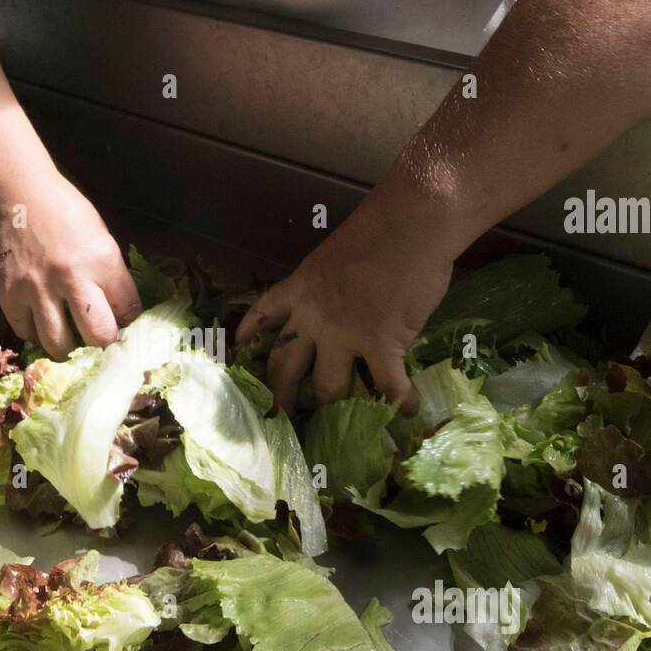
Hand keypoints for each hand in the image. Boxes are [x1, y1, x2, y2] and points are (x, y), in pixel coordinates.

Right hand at [0, 171, 140, 356]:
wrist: (16, 196)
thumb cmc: (64, 212)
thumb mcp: (100, 237)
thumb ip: (111, 276)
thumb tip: (122, 313)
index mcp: (102, 260)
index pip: (128, 309)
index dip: (129, 321)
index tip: (123, 322)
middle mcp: (71, 279)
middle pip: (98, 336)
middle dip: (103, 344)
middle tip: (99, 340)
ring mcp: (38, 290)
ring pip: (59, 345)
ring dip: (69, 348)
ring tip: (71, 340)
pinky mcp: (10, 296)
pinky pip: (26, 333)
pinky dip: (37, 334)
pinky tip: (43, 325)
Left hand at [236, 199, 454, 412]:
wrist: (410, 225)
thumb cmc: (379, 228)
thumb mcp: (336, 253)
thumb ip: (332, 283)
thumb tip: (348, 299)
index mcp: (302, 288)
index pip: (265, 313)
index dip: (250, 332)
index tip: (241, 349)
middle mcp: (314, 318)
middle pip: (285, 365)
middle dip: (281, 394)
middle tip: (279, 416)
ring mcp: (345, 335)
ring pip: (328, 385)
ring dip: (336, 406)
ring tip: (343, 424)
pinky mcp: (381, 345)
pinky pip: (388, 386)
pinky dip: (400, 401)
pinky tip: (409, 412)